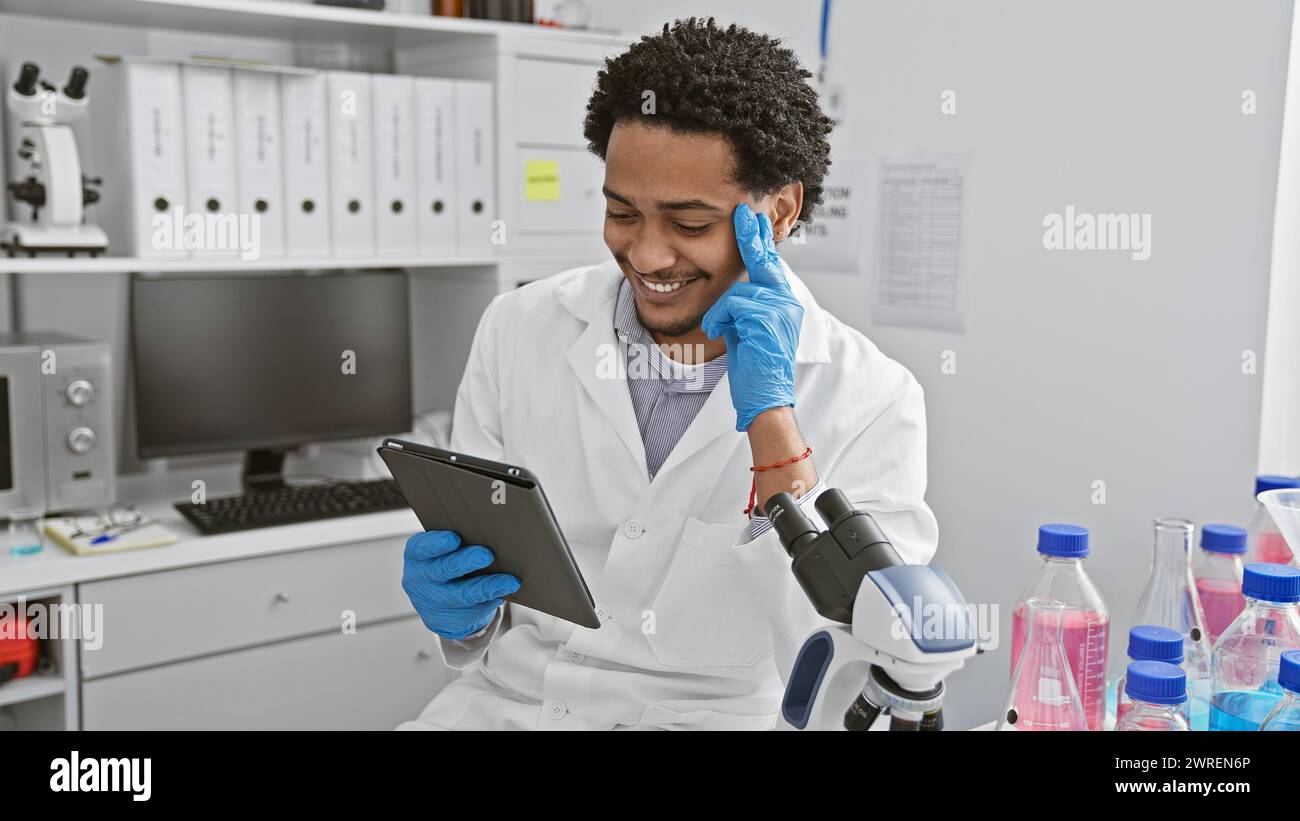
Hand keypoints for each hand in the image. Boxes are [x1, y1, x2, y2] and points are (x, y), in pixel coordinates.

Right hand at [402, 530, 519, 640]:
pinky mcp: (452, 619)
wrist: (434, 599)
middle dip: (467, 562)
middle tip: (487, 554)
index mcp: (417, 555)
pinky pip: (475, 609)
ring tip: (510, 581)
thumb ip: (455, 540)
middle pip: (444, 570)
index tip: (455, 538)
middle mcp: (421, 579)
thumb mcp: (439, 550)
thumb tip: (487, 530)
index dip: (438, 543)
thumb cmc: (442, 562)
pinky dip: (492, 599)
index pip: (422, 548)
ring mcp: (436, 601)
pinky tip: (506, 592)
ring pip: (464, 594)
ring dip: (489, 586)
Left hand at [702, 203, 803, 431]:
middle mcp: (787, 302)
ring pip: (737, 292)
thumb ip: (745, 306)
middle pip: (762, 261)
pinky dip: (718, 319)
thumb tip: (734, 288)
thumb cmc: (754, 367)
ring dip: (720, 312)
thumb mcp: (747, 328)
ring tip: (719, 330)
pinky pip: (732, 305)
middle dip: (750, 236)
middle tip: (742, 212)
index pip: (770, 264)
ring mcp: (780, 310)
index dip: (760, 240)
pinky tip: (719, 334)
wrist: (765, 397)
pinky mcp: (767, 319)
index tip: (751, 218)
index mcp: (784, 302)